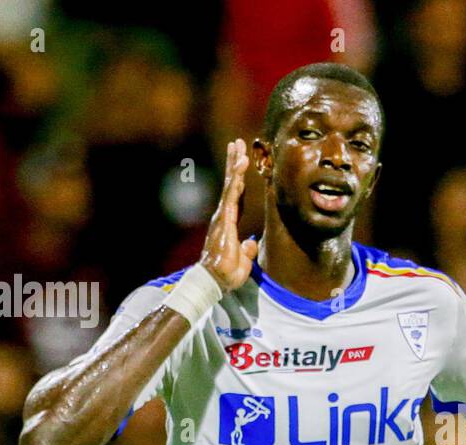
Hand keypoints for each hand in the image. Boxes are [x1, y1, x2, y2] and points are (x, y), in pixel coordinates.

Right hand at [200, 139, 258, 290]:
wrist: (215, 281)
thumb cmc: (227, 273)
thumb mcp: (243, 260)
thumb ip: (247, 249)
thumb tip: (251, 243)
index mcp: (229, 222)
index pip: (236, 195)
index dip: (239, 179)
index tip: (241, 161)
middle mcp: (224, 215)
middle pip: (230, 184)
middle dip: (233, 163)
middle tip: (236, 143)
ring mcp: (222, 216)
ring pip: (230, 186)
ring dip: (234, 166)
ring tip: (238, 147)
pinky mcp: (223, 219)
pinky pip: (231, 195)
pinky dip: (235, 180)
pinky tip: (239, 167)